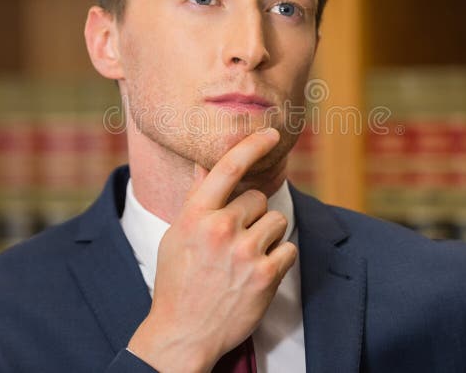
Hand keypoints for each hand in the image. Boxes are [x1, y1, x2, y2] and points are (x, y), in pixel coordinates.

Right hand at [127, 128, 297, 372]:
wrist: (183, 333)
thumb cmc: (177, 282)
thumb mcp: (176, 236)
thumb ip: (196, 200)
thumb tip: (206, 166)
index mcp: (195, 215)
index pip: (228, 167)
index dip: (252, 145)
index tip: (271, 132)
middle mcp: (220, 228)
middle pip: (258, 198)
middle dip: (252, 215)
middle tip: (235, 241)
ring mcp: (244, 252)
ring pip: (277, 221)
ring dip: (268, 237)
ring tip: (245, 259)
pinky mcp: (265, 275)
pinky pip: (289, 248)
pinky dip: (280, 259)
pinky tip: (258, 273)